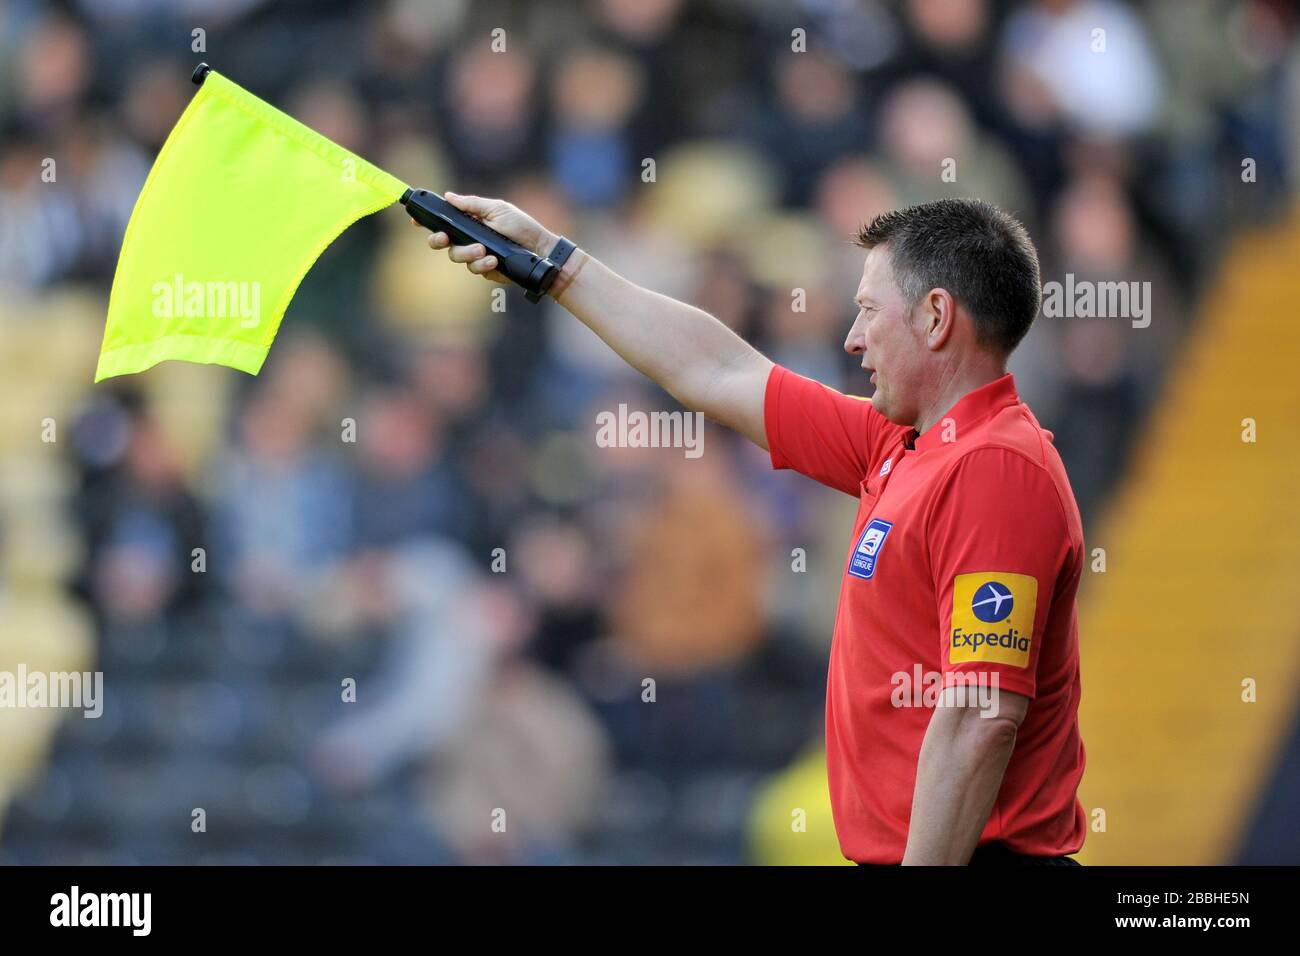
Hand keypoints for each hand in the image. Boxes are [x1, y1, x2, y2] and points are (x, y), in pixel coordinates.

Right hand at [412, 191, 558, 283]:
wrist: (539, 249)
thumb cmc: (520, 226)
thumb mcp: (497, 209)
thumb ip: (472, 205)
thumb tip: (449, 196)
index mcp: (469, 222)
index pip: (443, 222)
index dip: (427, 221)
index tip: (415, 220)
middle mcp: (468, 239)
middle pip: (442, 243)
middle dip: (437, 240)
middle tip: (444, 238)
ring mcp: (475, 256)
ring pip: (456, 257)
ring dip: (467, 253)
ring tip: (483, 250)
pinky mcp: (485, 270)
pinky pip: (474, 269)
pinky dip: (482, 264)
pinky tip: (493, 261)